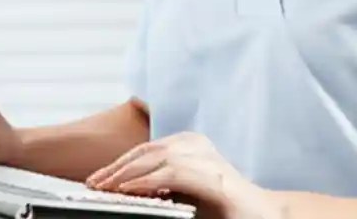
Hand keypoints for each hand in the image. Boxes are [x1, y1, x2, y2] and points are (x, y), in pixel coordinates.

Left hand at [86, 132, 281, 218]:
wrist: (263, 216)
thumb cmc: (223, 208)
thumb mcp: (182, 192)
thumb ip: (160, 185)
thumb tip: (127, 189)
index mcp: (188, 144)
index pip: (145, 149)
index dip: (119, 163)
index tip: (97, 178)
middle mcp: (195, 144)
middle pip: (145, 151)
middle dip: (115, 168)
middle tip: (93, 183)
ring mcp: (205, 157)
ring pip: (154, 158)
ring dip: (125, 174)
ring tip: (104, 188)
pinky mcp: (212, 176)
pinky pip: (170, 173)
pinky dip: (146, 181)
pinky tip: (128, 190)